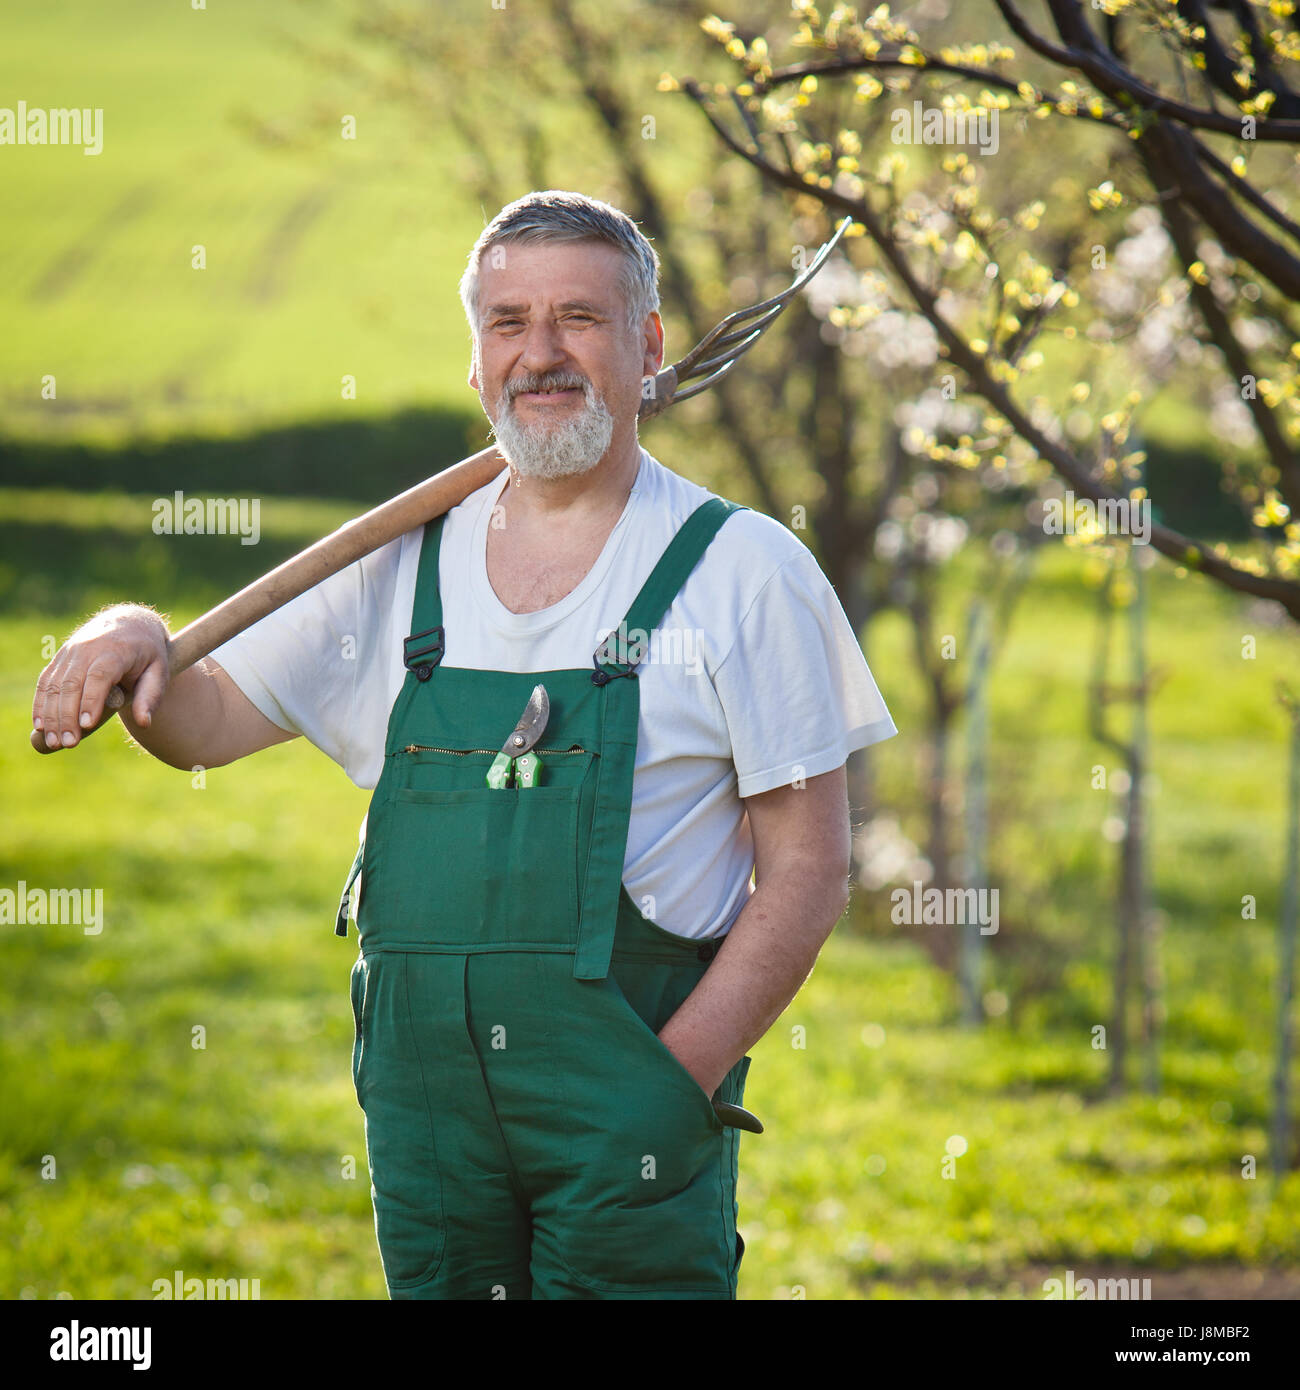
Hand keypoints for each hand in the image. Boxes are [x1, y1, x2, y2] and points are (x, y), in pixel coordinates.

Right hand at [33, 605, 170, 750]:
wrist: (128, 624)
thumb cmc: (148, 654)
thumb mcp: (160, 671)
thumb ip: (151, 696)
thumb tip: (144, 723)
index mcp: (116, 650)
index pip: (100, 676)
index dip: (91, 700)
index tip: (87, 725)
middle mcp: (88, 648)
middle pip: (72, 683)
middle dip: (67, 715)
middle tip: (69, 743)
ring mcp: (70, 652)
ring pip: (55, 685)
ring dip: (52, 715)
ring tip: (54, 742)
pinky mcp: (59, 659)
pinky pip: (45, 682)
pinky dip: (41, 704)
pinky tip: (40, 726)